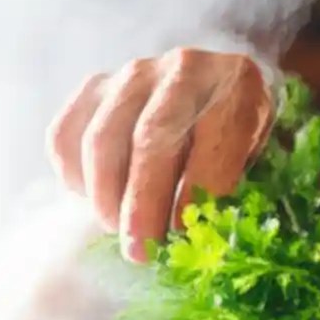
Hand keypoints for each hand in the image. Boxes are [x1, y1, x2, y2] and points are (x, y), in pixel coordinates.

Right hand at [46, 47, 272, 261]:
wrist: (212, 93)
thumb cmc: (234, 140)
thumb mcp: (253, 161)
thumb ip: (231, 192)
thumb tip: (202, 243)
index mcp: (238, 85)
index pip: (215, 138)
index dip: (197, 192)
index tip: (184, 236)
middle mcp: (185, 69)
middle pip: (151, 138)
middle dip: (142, 203)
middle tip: (139, 250)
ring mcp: (134, 73)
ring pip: (102, 138)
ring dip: (105, 196)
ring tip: (116, 230)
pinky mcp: (94, 86)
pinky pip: (66, 135)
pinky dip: (74, 177)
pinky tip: (96, 200)